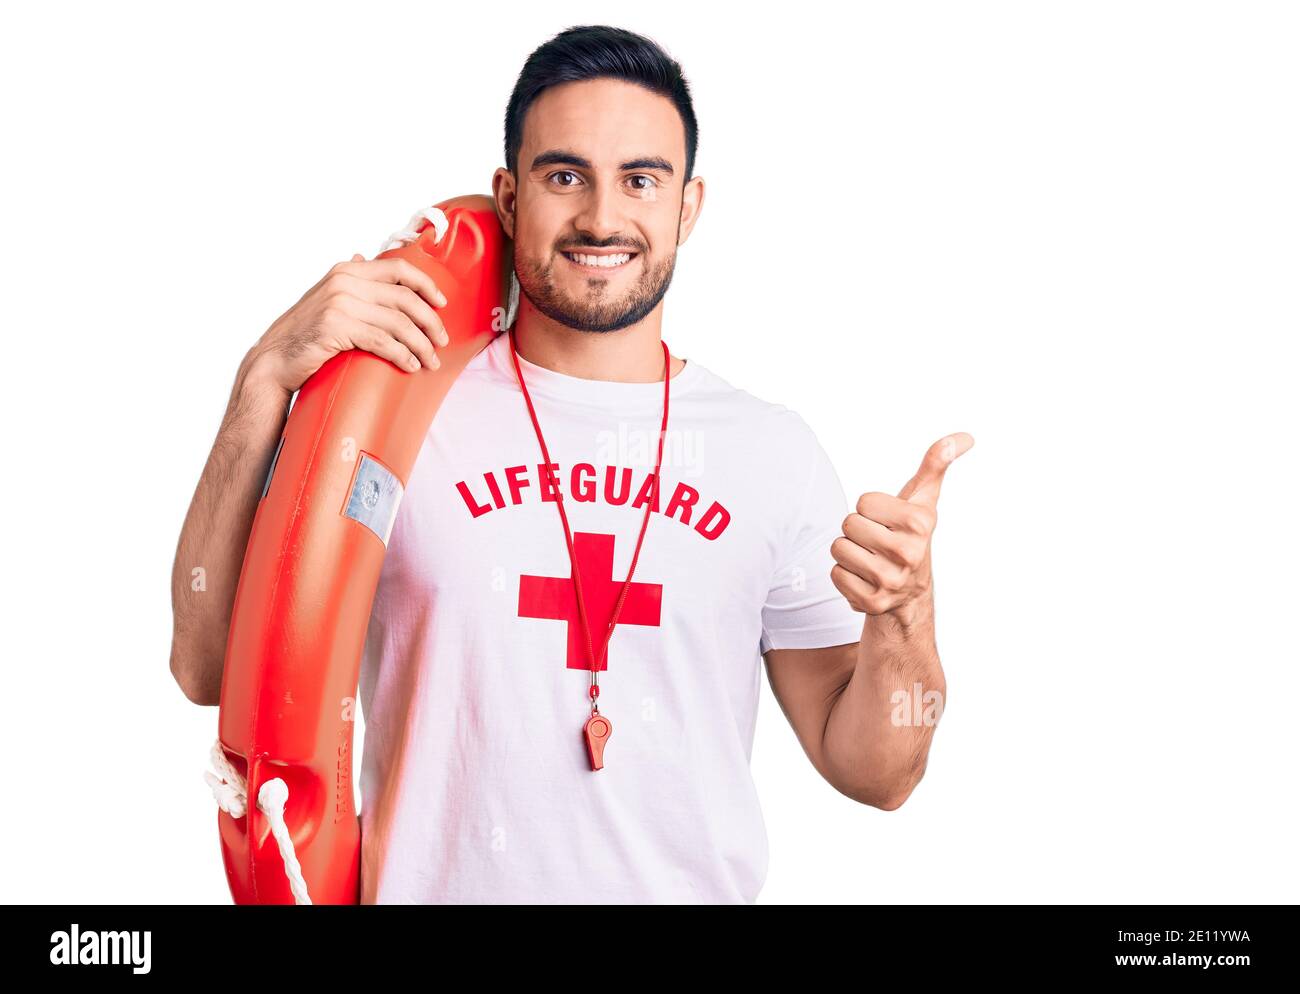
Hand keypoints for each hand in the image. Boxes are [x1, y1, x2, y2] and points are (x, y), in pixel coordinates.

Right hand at [248, 252, 450, 394]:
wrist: (274, 359)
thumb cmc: (305, 333)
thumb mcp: (327, 297)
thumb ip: (349, 281)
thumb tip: (363, 258)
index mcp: (347, 271)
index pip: (399, 268)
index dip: (426, 285)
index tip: (442, 304)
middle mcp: (345, 282)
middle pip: (405, 298)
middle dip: (430, 322)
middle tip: (442, 342)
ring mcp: (340, 304)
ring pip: (398, 323)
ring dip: (421, 345)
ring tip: (431, 362)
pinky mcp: (337, 328)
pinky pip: (383, 341)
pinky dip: (402, 355)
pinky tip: (411, 366)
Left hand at [831, 433, 973, 624]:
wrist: (910, 592)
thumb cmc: (911, 534)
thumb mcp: (924, 499)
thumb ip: (936, 464)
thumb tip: (964, 437)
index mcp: (920, 523)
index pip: (863, 501)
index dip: (871, 509)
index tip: (888, 521)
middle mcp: (908, 553)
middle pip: (848, 524)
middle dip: (858, 530)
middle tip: (877, 541)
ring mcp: (891, 580)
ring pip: (838, 549)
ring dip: (849, 552)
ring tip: (870, 559)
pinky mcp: (871, 602)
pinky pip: (835, 574)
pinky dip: (845, 575)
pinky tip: (864, 578)